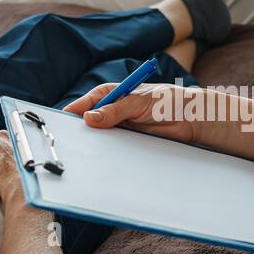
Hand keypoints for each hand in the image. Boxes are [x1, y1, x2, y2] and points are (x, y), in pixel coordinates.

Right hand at [63, 82, 196, 142]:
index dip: (73, 112)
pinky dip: (107, 153)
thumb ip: (116, 109)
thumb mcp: (140, 102)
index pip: (86, 103)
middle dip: (80, 131)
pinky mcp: (127, 143)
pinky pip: (112, 148)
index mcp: (112, 94)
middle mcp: (112, 111)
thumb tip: (90, 118)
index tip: (63, 121)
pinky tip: (103, 159)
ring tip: (86, 153)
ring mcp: (119, 127)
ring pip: (99, 137)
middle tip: (72, 142)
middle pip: (88, 122)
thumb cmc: (167, 101)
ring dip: (94, 144)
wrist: (191, 119)